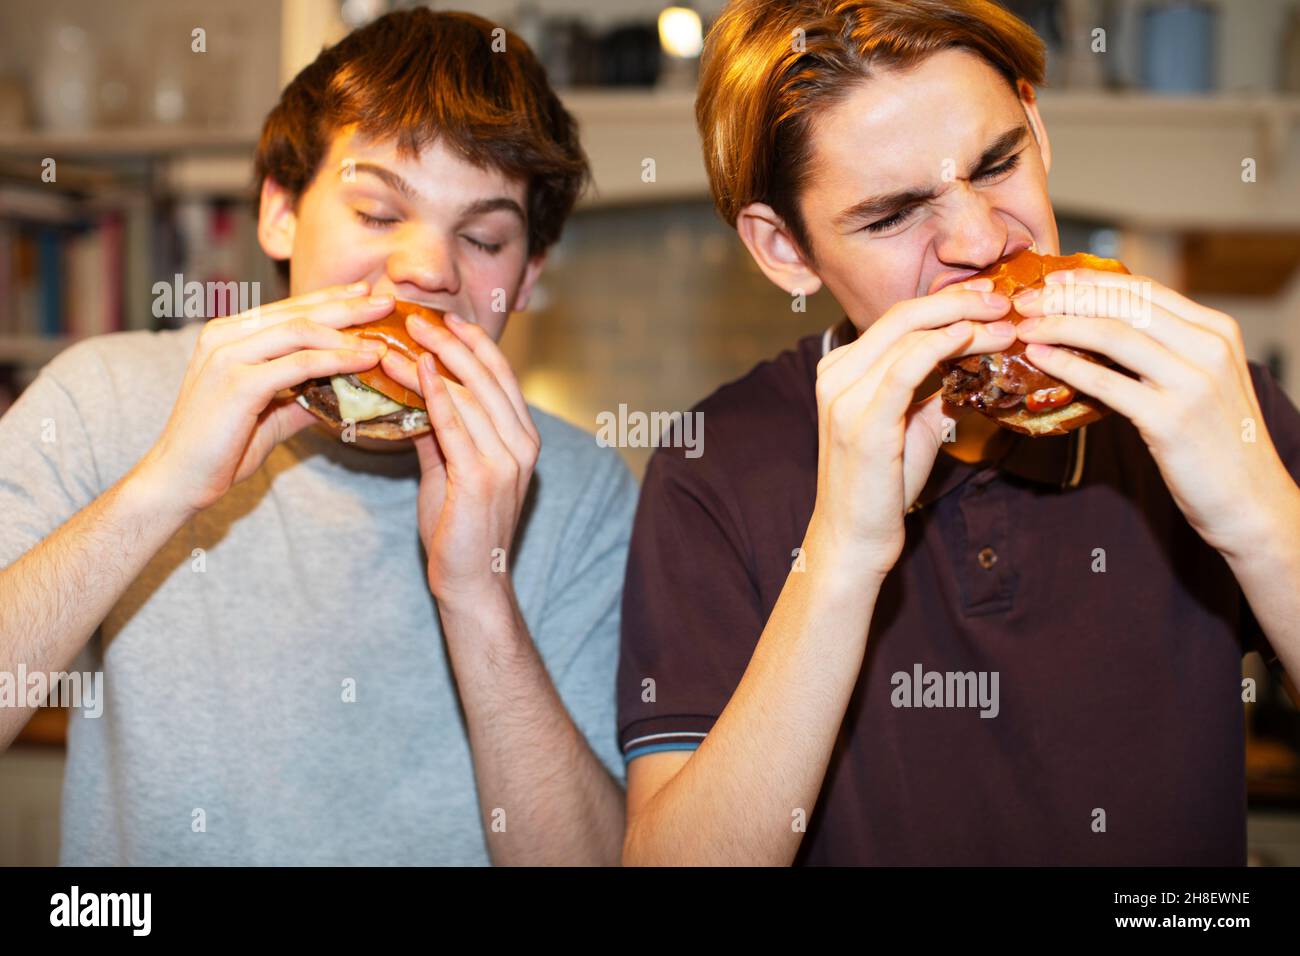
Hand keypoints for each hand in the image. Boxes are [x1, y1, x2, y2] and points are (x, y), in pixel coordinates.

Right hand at [138, 283, 394, 514]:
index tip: (363, 294)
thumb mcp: (269, 414)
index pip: (287, 309)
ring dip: (348, 331)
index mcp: (227, 336)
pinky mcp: (237, 383)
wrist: (180, 479)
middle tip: (386, 299)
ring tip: (383, 333)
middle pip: (298, 312)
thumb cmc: (221, 449)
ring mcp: (227, 357)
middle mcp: (224, 337)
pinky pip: (299, 364)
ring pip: (300, 331)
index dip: (328, 299)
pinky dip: (337, 360)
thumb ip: (301, 397)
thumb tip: (342, 392)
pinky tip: (365, 360)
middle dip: (347, 305)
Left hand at [378, 311, 538, 605]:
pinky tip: (412, 371)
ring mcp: (507, 461)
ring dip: (432, 361)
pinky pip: (454, 424)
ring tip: (399, 339)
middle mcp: (522, 445)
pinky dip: (433, 393)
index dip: (474, 343)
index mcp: (523, 439)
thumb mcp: (451, 470)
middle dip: (451, 341)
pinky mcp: (481, 478)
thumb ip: (441, 433)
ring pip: (470, 395)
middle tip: (415, 316)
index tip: (445, 319)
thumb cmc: (460, 529)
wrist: (472, 580)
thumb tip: (414, 396)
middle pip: (488, 377)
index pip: (501, 376)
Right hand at [806, 279, 1016, 579]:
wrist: (855, 537)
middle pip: (902, 316)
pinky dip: (942, 345)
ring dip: (964, 323)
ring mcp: (844, 396)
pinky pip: (905, 367)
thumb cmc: (882, 486)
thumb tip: (972, 361)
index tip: (990, 298)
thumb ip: (931, 389)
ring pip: (908, 336)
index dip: (947, 302)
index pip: (898, 318)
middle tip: (1004, 299)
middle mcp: (836, 375)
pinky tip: (973, 338)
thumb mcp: (911, 424)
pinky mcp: (861, 421)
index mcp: (842, 370)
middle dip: (959, 301)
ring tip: (1005, 324)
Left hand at [1013, 268, 1296, 556]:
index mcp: (1216, 331)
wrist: (1249, 499)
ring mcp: (1191, 383)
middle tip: (1026, 299)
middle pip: (1124, 306)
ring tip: (1026, 326)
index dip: (1092, 280)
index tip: (1052, 279)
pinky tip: (1041, 358)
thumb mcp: (1200, 380)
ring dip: (1060, 326)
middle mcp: (1208, 349)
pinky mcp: (1170, 420)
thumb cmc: (1215, 441)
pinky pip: (1107, 383)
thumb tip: (1101, 326)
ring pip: (1112, 336)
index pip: (1145, 290)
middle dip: (1067, 297)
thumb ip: (1165, 349)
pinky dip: (1067, 366)